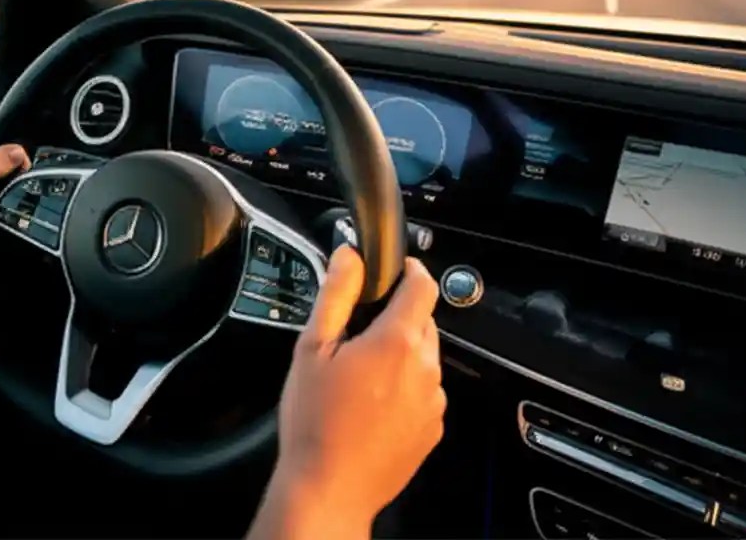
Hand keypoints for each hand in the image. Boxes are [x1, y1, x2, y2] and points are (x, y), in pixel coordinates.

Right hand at [250, 248, 444, 538]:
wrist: (329, 489)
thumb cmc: (315, 423)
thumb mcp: (312, 349)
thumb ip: (335, 295)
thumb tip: (349, 257)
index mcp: (397, 342)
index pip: (424, 285)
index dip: (410, 270)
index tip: (396, 270)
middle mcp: (425, 369)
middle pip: (424, 321)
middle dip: (397, 317)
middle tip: (357, 334)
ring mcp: (433, 401)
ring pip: (425, 358)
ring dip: (401, 355)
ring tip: (359, 376)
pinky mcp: (433, 428)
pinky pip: (425, 392)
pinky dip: (405, 388)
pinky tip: (370, 405)